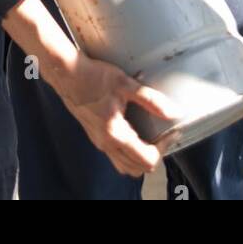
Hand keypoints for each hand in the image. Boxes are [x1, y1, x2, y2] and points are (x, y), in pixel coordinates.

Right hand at [49, 52, 180, 176]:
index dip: (164, 147)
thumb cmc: (94, 77)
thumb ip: (151, 100)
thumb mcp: (126, 84)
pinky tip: (136, 132)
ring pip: (125, 166)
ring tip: (152, 137)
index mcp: (115, 134)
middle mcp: (106, 144)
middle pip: (137, 168)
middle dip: (154, 155)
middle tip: (163, 135)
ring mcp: (99, 142)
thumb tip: (175, 112)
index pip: (147, 159)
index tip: (171, 131)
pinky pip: (115, 156)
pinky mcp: (95, 136)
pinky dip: (129, 153)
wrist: (67, 74)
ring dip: (141, 158)